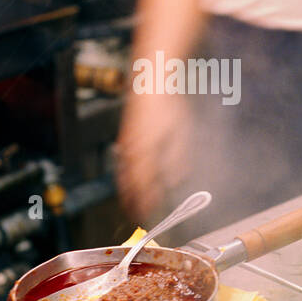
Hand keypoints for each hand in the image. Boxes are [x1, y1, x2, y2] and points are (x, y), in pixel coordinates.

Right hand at [115, 91, 188, 223]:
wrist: (149, 84)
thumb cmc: (167, 107)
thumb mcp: (181, 136)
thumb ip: (177, 162)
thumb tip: (173, 181)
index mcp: (144, 154)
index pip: (143, 188)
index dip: (146, 204)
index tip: (149, 216)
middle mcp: (131, 153)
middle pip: (128, 186)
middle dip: (132, 203)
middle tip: (137, 216)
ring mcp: (125, 145)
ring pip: (122, 176)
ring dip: (126, 192)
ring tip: (131, 204)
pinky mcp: (125, 138)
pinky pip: (121, 165)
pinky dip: (123, 178)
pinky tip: (128, 180)